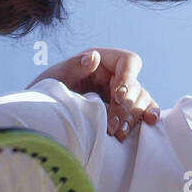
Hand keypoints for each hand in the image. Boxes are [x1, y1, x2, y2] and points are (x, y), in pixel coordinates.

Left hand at [30, 48, 159, 139]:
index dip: (128, 78)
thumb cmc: (46, 93)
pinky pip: (144, 109)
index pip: (128, 61)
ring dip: (133, 117)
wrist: (43, 119)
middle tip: (111, 126)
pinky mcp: (124, 111)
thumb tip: (93, 57)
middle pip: (136, 85)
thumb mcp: (55, 77)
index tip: (117, 96)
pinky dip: (148, 115)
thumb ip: (73, 66)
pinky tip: (148, 122)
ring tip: (118, 134)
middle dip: (127, 107)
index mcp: (102, 62)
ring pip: (142, 99)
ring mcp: (122, 94)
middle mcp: (115, 76)